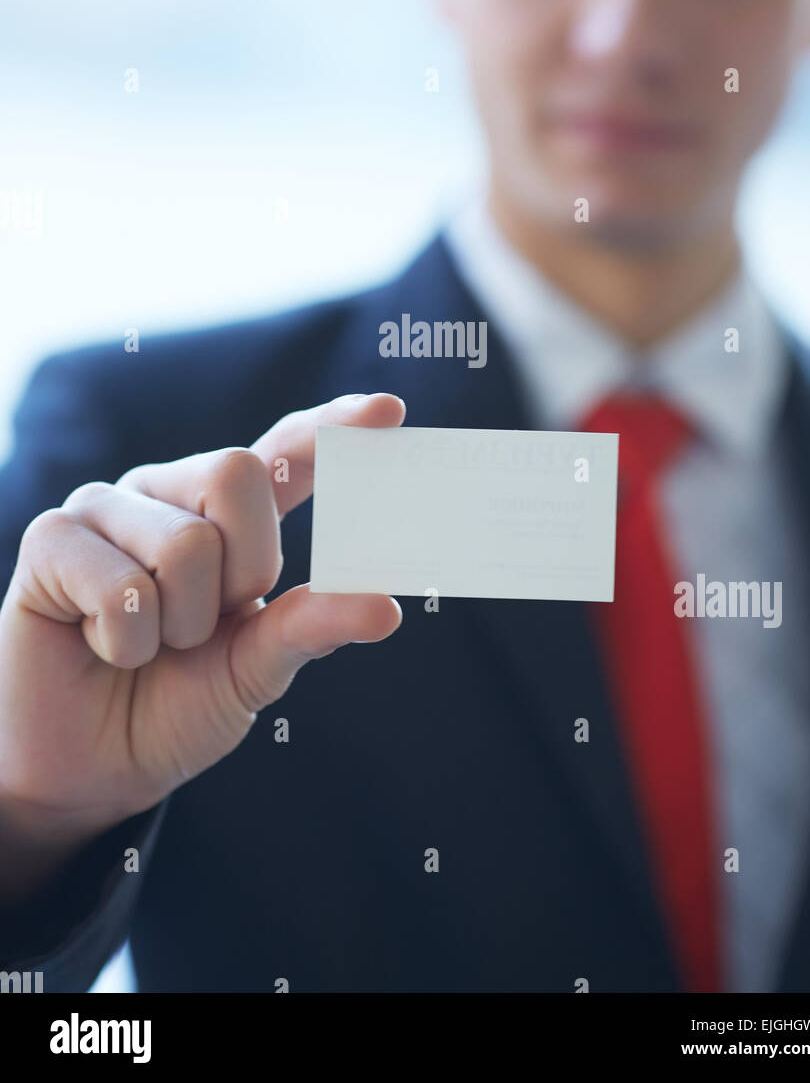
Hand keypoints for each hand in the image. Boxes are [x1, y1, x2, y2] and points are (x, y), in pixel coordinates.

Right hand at [0, 393, 404, 866]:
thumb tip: (387, 605)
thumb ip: (313, 626)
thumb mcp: (256, 668)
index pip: (283, 451)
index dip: (332, 427)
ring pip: (184, 542)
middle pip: (239, 473)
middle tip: (206, 623)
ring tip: (148, 643)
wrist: (92, 766)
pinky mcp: (52, 538)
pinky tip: (101, 646)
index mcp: (228, 514)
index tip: (390, 411)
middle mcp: (169, 493)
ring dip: (178, 626)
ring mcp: (106, 507)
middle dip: (243, 568)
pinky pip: (120, 584)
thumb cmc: (176, 704)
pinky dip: (125, 641)